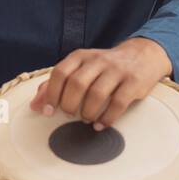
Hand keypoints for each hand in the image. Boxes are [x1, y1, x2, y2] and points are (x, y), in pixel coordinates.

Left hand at [29, 38, 171, 129]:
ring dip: (88, 112)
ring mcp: (118, 71)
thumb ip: (57, 84)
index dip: (51, 94)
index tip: (49, 111)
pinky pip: (118, 103)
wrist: (144, 55)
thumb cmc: (106, 67)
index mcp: (81, 56)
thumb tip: (34, 105)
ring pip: (97, 93)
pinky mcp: (134, 82)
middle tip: (70, 115)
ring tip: (86, 120)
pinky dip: (107, 118)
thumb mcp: (81, 68)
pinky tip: (101, 124)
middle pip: (77, 83)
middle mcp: (99, 61)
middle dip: (70, 104)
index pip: (60, 73)